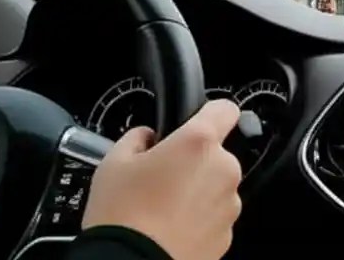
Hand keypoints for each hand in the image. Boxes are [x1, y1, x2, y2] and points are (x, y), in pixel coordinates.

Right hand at [81, 100, 242, 259]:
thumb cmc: (123, 216)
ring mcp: (229, 204)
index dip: (210, 112)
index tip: (197, 121)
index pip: (225, 109)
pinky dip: (199, 218)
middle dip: (193, 162)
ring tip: (162, 208)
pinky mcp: (227, 234)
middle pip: (216, 154)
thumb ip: (137, 138)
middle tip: (161, 178)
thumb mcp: (114, 163)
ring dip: (197, 191)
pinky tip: (171, 227)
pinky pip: (215, 215)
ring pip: (216, 186)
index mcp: (198, 143)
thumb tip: (147, 137)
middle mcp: (223, 170)